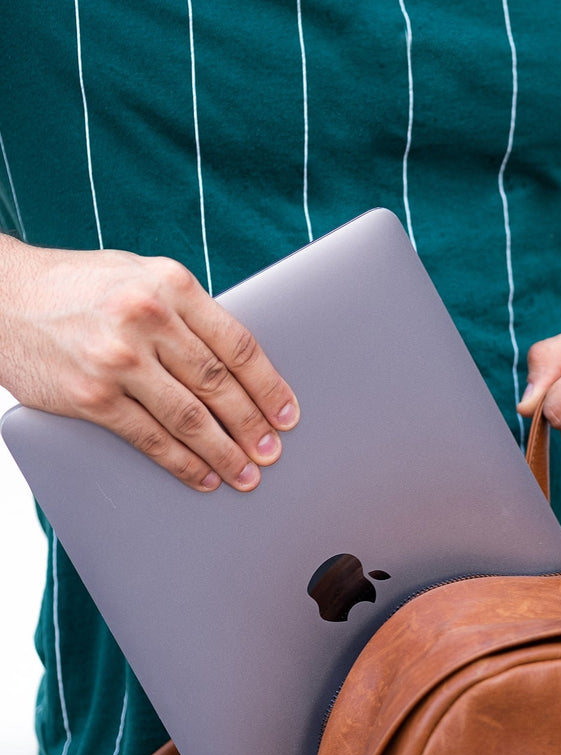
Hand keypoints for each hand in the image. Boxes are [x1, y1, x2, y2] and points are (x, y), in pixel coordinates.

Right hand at [0, 240, 298, 491]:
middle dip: (252, 426)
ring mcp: (118, 359)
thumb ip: (184, 312)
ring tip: (247, 474)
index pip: (237, 344)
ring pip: (189, 417)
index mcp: (171, 285)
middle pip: (219, 385)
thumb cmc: (78, 288)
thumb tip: (238, 365)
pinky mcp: (91, 396)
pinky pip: (150, 438)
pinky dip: (183, 463)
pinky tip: (203, 477)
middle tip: (273, 453)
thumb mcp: (138, 278)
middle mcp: (147, 318)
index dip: (269, 386)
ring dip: (224, 453)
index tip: (288, 415)